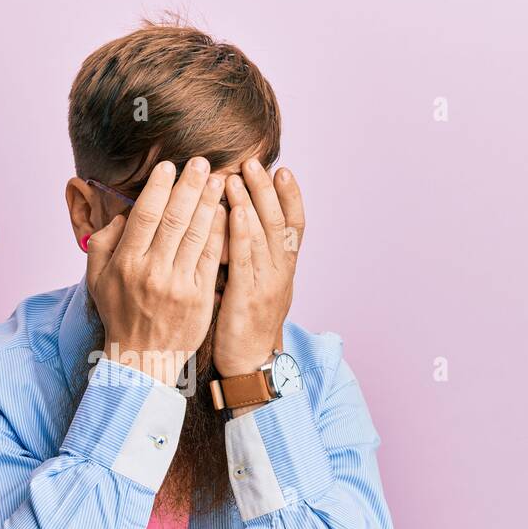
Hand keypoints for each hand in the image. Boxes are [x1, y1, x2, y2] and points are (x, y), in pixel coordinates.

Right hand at [85, 158, 224, 385]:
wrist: (142, 359)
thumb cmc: (119, 314)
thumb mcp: (97, 279)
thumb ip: (104, 243)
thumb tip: (123, 213)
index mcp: (126, 263)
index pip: (145, 215)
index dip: (159, 188)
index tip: (169, 167)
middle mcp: (152, 271)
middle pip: (175, 219)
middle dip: (189, 186)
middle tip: (201, 163)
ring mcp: (179, 285)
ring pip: (197, 234)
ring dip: (209, 203)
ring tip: (219, 180)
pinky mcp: (200, 297)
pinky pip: (213, 257)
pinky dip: (220, 232)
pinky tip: (228, 212)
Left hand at [213, 160, 304, 377]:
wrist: (250, 366)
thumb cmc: (247, 326)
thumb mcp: (257, 288)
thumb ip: (253, 260)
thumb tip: (240, 228)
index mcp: (285, 270)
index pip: (295, 225)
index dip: (291, 196)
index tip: (283, 169)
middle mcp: (281, 273)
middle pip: (280, 222)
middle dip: (267, 190)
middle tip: (255, 162)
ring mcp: (266, 284)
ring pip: (263, 235)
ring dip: (250, 202)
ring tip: (237, 175)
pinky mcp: (247, 296)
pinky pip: (245, 257)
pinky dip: (240, 231)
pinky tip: (232, 210)